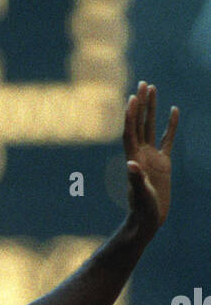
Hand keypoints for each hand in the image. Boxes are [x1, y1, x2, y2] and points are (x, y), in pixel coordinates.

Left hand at [123, 80, 178, 237]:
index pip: (131, 132)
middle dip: (141, 104)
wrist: (148, 220)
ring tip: (152, 88)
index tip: (132, 98)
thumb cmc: (142, 209)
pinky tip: (173, 110)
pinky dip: (170, 125)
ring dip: (151, 108)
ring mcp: (151, 157)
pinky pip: (167, 140)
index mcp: (134, 159)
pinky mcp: (162, 163)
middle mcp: (141, 154)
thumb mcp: (140, 194)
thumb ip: (136, 179)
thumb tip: (131, 165)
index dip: (131, 116)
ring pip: (151, 127)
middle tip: (143, 83)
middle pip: (140, 123)